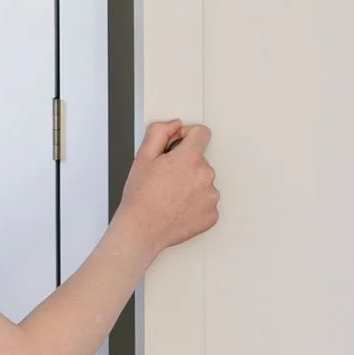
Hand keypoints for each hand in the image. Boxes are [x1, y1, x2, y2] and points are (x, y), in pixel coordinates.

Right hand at [117, 117, 218, 262]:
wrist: (141, 229)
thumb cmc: (141, 197)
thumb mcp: (143, 156)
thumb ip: (160, 131)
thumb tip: (175, 125)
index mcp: (190, 158)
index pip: (202, 133)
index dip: (187, 136)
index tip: (178, 147)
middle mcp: (205, 175)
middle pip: (201, 160)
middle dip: (186, 165)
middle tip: (166, 178)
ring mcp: (211, 197)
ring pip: (204, 181)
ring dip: (191, 185)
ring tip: (171, 195)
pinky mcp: (212, 215)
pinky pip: (207, 202)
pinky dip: (195, 203)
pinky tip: (178, 207)